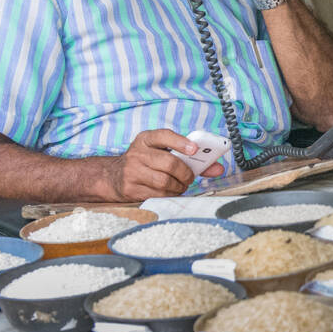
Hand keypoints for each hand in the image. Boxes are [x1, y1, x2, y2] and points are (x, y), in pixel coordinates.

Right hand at [102, 129, 224, 200]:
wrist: (114, 176)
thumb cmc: (147, 162)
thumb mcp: (161, 152)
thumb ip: (190, 157)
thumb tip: (218, 168)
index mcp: (146, 139)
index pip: (164, 136)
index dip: (181, 142)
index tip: (194, 149)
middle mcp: (137, 153)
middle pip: (169, 163)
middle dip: (186, 173)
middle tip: (190, 178)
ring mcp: (132, 171)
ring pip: (165, 182)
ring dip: (179, 187)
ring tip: (180, 185)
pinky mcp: (131, 188)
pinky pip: (158, 195)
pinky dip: (169, 195)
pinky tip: (169, 192)